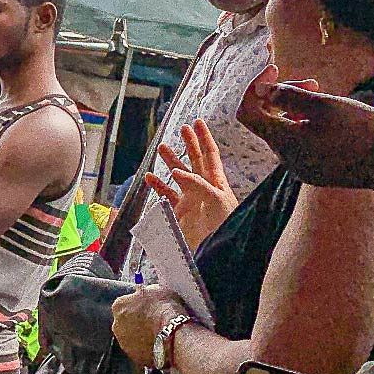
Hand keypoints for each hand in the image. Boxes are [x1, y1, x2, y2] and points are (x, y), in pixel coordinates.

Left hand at [110, 284, 191, 368]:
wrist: (174, 333)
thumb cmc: (166, 308)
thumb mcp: (156, 290)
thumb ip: (145, 293)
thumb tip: (145, 294)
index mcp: (119, 306)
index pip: (125, 304)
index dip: (138, 305)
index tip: (148, 307)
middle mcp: (116, 325)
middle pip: (126, 322)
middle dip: (137, 322)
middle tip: (153, 321)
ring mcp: (124, 344)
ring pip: (132, 338)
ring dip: (141, 336)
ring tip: (158, 334)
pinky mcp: (134, 357)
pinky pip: (140, 351)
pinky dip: (147, 349)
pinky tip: (159, 345)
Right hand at [144, 120, 237, 249]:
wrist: (216, 252)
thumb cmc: (224, 226)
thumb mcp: (217, 201)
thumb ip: (198, 184)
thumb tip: (176, 171)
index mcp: (216, 183)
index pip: (210, 155)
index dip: (204, 138)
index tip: (198, 122)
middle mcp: (203, 188)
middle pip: (194, 160)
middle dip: (188, 144)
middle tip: (181, 128)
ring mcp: (190, 200)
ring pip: (177, 176)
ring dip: (170, 162)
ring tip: (162, 148)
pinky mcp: (179, 213)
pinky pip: (166, 196)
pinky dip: (157, 186)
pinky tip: (149, 178)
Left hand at [237, 65, 373, 195]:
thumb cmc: (362, 131)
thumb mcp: (324, 104)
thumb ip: (287, 96)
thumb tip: (261, 90)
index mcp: (284, 143)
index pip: (248, 113)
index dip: (255, 88)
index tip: (275, 70)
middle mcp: (287, 160)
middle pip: (270, 120)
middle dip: (284, 97)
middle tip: (313, 84)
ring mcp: (302, 168)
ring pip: (287, 131)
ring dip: (298, 110)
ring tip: (327, 98)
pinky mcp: (317, 172)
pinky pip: (302, 144)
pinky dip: (309, 126)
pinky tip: (334, 119)